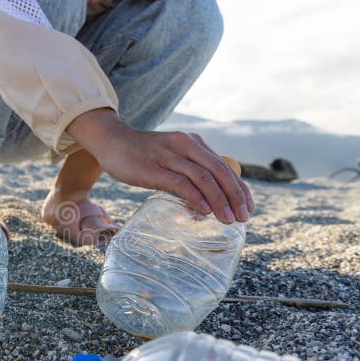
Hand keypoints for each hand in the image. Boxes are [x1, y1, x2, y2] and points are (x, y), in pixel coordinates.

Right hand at [67, 108, 254, 223]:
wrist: (111, 140)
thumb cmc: (140, 154)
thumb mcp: (170, 156)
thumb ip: (186, 172)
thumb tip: (205, 202)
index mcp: (193, 143)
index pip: (224, 166)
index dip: (239, 188)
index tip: (248, 207)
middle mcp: (185, 145)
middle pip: (219, 172)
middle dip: (235, 196)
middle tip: (243, 218)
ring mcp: (169, 156)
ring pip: (204, 178)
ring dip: (220, 201)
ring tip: (228, 220)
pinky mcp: (154, 168)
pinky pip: (181, 183)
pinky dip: (196, 198)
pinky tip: (204, 211)